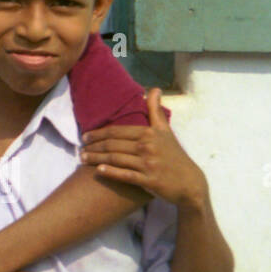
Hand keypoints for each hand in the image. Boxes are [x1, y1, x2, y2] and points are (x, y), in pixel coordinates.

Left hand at [80, 88, 208, 209]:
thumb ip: (156, 110)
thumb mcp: (165, 131)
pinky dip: (111, 172)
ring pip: (115, 159)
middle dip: (93, 146)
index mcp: (149, 133)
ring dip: (96, 158)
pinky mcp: (150, 181)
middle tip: (80, 149)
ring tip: (83, 159)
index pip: (116, 131)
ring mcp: (149, 164)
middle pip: (113, 144)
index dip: (98, 133)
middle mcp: (148, 147)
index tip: (85, 136)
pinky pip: (125, 175)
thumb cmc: (174, 155)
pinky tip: (98, 171)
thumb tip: (154, 88)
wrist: (190, 182)